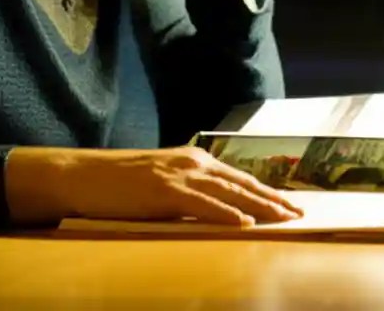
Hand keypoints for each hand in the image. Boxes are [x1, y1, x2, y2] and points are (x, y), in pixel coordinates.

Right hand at [7, 146, 303, 225]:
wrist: (83, 176)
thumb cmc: (119, 184)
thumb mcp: (161, 183)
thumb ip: (188, 193)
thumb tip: (212, 212)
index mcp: (193, 160)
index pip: (238, 177)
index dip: (266, 192)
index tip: (289, 204)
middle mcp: (193, 162)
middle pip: (243, 183)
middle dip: (273, 200)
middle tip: (300, 214)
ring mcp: (180, 174)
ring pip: (231, 192)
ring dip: (261, 208)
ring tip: (285, 219)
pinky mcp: (165, 190)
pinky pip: (203, 204)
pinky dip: (227, 214)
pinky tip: (246, 223)